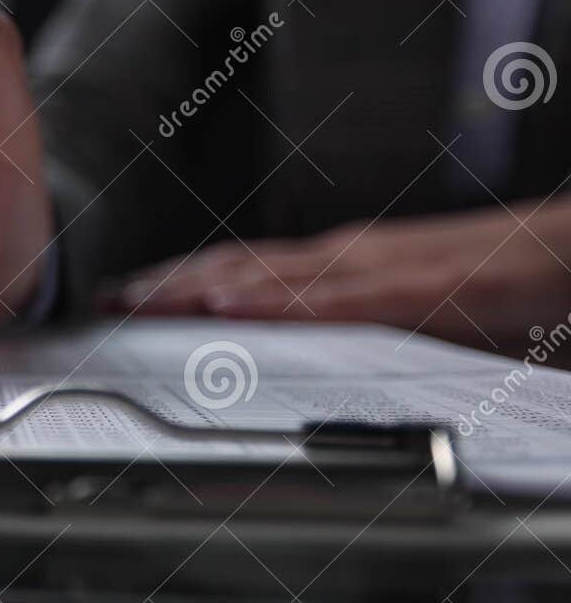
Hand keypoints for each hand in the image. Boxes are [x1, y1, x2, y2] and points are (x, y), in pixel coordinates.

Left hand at [109, 203, 570, 352]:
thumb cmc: (500, 286)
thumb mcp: (406, 309)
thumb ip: (351, 323)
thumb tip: (291, 346)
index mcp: (346, 265)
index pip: (246, 270)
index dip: (179, 282)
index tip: (122, 297)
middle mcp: (350, 256)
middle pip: (240, 266)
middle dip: (167, 284)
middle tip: (102, 301)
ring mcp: (382, 266)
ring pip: (271, 274)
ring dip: (199, 288)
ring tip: (140, 301)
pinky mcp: (422, 287)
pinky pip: (337, 297)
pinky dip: (279, 301)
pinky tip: (233, 307)